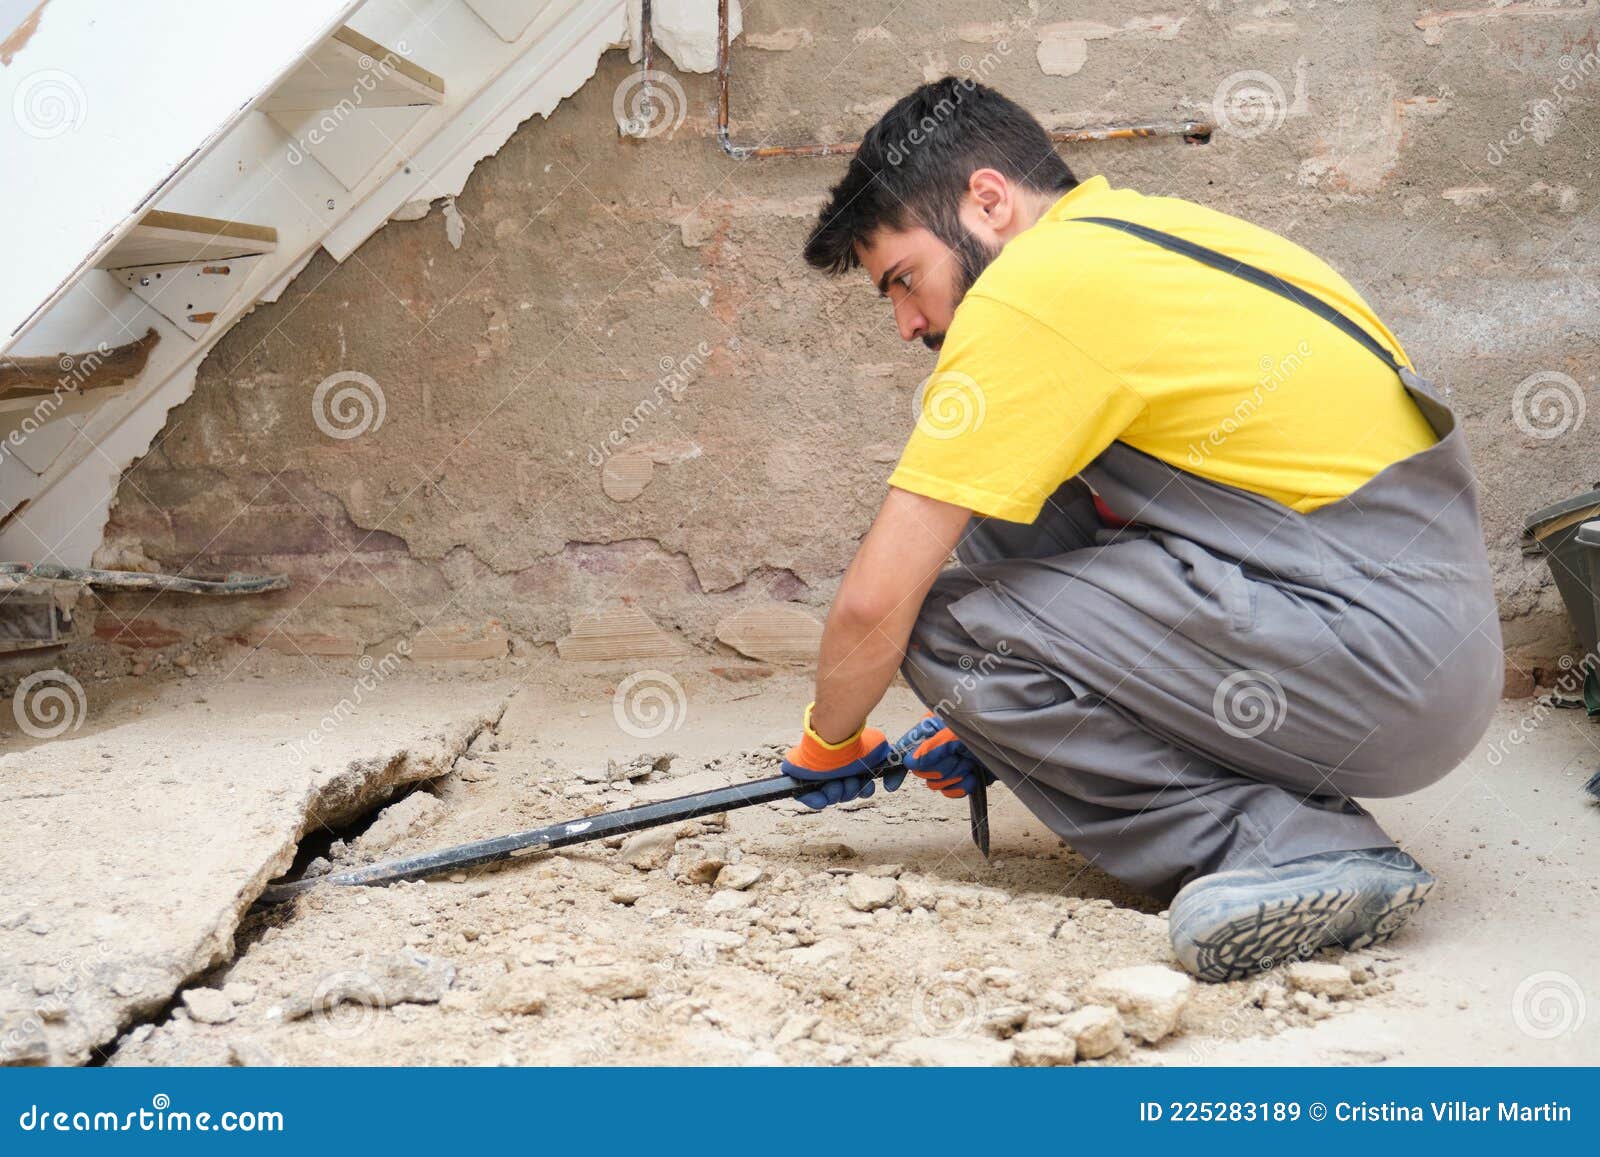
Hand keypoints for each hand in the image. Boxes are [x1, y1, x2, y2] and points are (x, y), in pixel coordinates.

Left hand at [782, 702, 903, 809]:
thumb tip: (890, 786)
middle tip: (849, 781)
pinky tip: (823, 794)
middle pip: (843, 794)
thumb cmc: (856, 742)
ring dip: (836, 794)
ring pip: (828, 797)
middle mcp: (834, 770)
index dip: (862, 790)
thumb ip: (893, 770)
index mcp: (850, 765)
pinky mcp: (800, 778)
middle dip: (850, 791)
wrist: (833, 739)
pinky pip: (806, 797)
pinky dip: (815, 800)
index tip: (866, 787)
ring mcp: (817, 775)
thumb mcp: (882, 751)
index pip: (855, 786)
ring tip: (837, 782)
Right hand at [904, 712, 995, 798]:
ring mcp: (950, 763)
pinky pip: (949, 792)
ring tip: (970, 765)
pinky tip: (973, 777)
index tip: (902, 777)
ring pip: (934, 783)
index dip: (907, 761)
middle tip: (959, 758)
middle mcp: (938, 746)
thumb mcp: (959, 734)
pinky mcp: (961, 778)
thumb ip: (933, 746)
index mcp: (933, 727)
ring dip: (954, 776)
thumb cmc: (990, 731)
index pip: (909, 746)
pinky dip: (962, 787)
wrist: (1016, 747)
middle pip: (921, 769)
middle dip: (942, 768)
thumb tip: (910, 761)